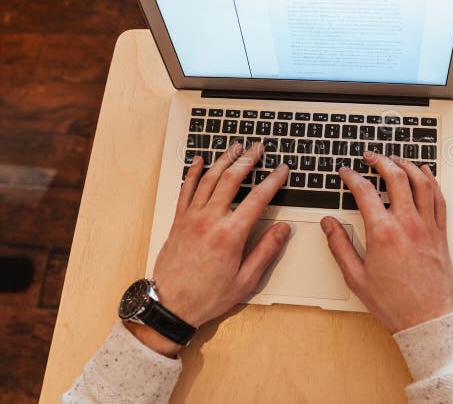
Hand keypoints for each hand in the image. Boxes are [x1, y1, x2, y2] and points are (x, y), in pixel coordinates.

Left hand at [128, 143, 290, 355]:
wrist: (170, 305)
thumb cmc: (207, 296)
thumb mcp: (246, 280)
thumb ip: (266, 251)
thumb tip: (282, 231)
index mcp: (231, 234)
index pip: (258, 198)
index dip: (273, 181)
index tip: (281, 170)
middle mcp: (210, 220)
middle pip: (232, 179)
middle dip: (248, 159)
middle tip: (258, 148)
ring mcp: (192, 217)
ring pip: (209, 178)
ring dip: (224, 159)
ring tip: (235, 147)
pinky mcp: (179, 220)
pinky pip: (186, 189)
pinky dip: (193, 172)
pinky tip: (199, 161)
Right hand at [321, 151, 452, 332]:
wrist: (427, 319)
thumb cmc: (394, 302)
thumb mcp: (356, 277)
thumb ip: (340, 246)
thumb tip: (329, 224)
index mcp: (383, 232)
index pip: (364, 191)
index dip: (352, 176)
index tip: (346, 172)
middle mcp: (407, 223)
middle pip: (395, 177)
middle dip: (380, 161)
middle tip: (370, 157)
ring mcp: (427, 226)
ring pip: (420, 182)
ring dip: (406, 165)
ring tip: (395, 159)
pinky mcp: (441, 232)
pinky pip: (439, 197)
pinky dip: (431, 181)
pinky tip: (424, 174)